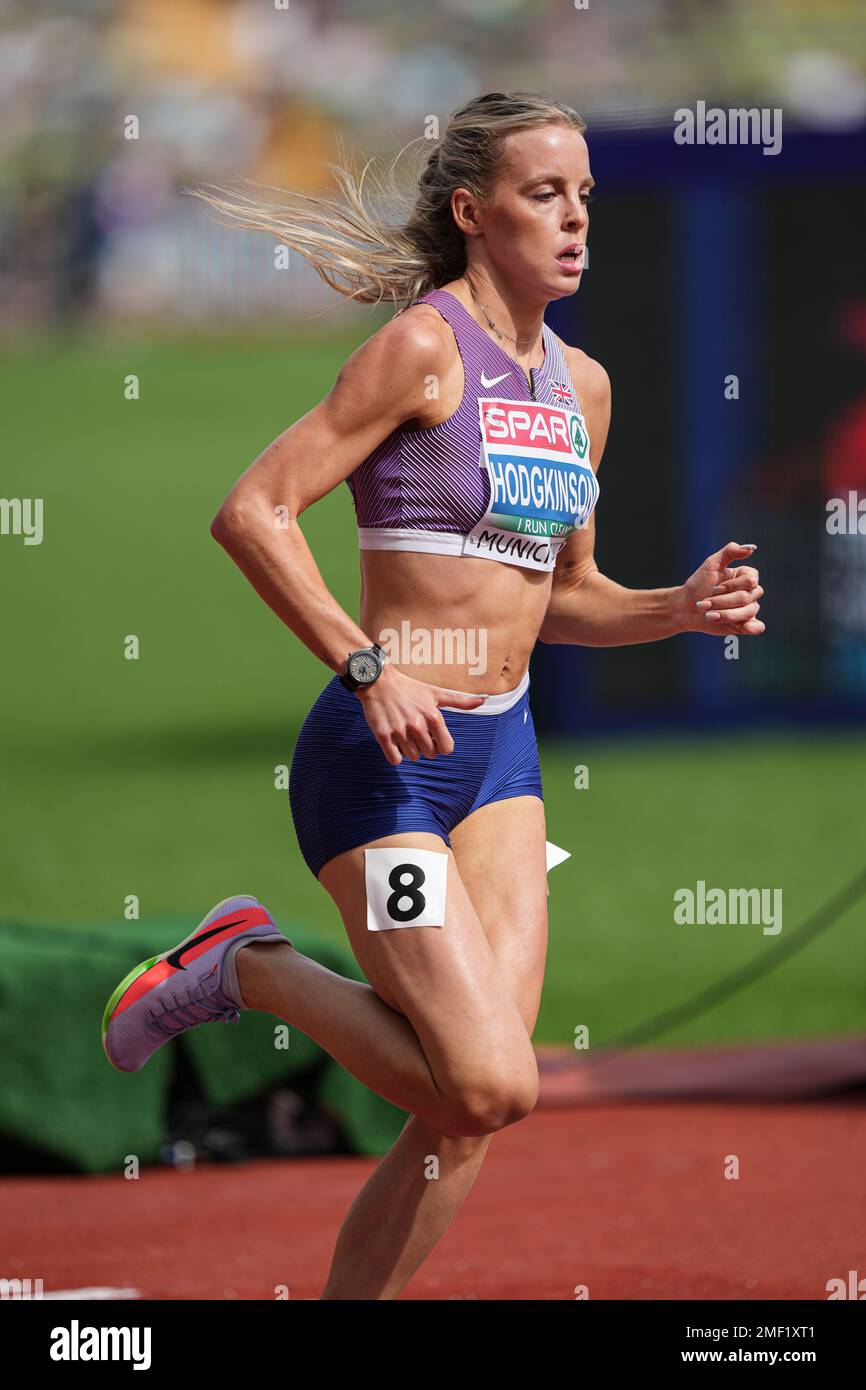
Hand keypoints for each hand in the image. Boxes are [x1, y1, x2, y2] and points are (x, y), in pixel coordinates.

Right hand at [355, 665, 486, 764]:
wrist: (379, 682)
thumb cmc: (410, 688)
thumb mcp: (436, 693)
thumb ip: (461, 701)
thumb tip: (484, 700)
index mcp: (433, 717)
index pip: (446, 749)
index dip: (441, 745)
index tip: (433, 736)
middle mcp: (418, 725)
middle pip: (429, 754)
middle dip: (425, 746)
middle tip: (416, 732)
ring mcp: (400, 731)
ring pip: (412, 757)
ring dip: (409, 750)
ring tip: (404, 733)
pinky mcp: (383, 736)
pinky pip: (395, 760)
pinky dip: (395, 755)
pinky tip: (394, 741)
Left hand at [678, 541, 764, 636]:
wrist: (686, 607)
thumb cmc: (699, 584)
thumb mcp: (711, 564)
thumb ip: (730, 551)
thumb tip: (752, 548)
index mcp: (745, 576)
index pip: (750, 580)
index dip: (732, 586)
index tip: (714, 588)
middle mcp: (750, 592)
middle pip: (746, 598)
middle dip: (723, 601)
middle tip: (704, 603)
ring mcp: (748, 609)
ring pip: (749, 612)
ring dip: (726, 615)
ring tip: (709, 615)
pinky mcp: (744, 624)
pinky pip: (757, 627)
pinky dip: (752, 628)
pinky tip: (741, 627)